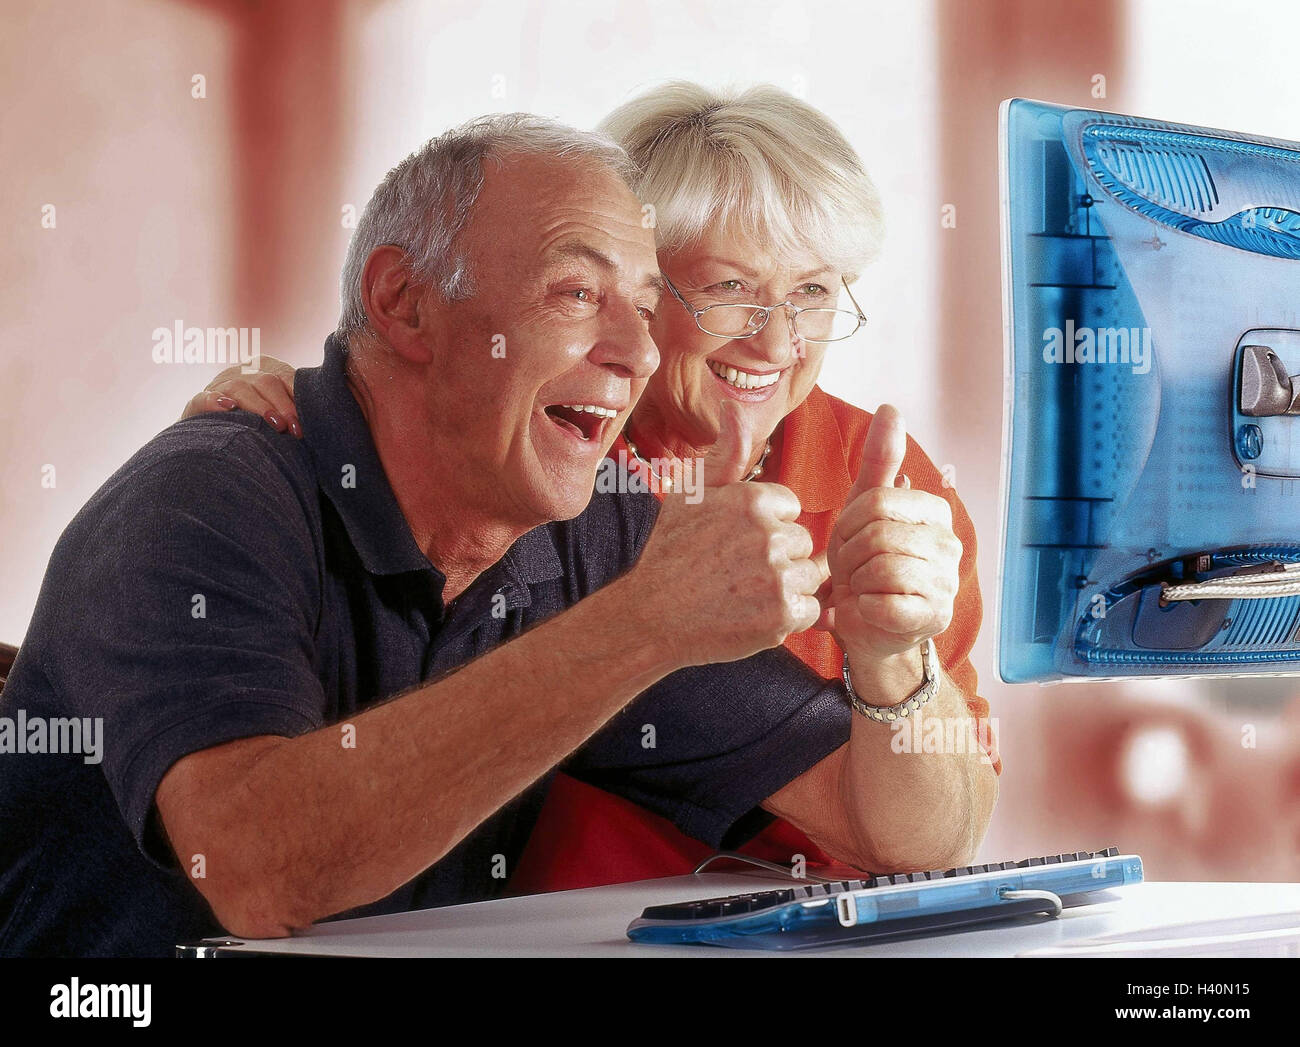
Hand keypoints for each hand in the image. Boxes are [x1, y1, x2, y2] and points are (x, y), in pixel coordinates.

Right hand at [181, 357, 300, 435]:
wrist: (211, 439)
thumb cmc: (257, 425)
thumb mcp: (278, 412)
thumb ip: (296, 410)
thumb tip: (327, 421)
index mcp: (264, 370)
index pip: (285, 377)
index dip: (298, 397)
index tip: (309, 421)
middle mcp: (241, 373)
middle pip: (265, 381)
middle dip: (284, 405)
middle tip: (296, 429)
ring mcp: (218, 386)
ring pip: (240, 388)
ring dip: (259, 406)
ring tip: (275, 424)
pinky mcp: (196, 403)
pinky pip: (202, 398)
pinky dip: (214, 402)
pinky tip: (228, 408)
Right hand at [629, 401, 823, 665]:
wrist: (649, 616)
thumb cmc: (669, 553)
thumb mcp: (692, 493)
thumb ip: (726, 453)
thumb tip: (735, 407)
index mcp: (753, 500)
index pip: (789, 507)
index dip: (764, 526)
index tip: (733, 543)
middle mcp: (769, 535)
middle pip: (801, 542)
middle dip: (778, 557)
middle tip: (736, 572)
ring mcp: (778, 577)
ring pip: (807, 576)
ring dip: (785, 587)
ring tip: (744, 593)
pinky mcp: (782, 616)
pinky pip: (809, 609)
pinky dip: (788, 617)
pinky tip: (753, 614)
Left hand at [823, 404, 961, 664]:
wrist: (871, 629)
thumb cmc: (866, 566)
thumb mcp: (865, 509)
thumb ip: (878, 460)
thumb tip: (891, 408)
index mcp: (935, 511)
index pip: (877, 501)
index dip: (847, 524)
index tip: (846, 542)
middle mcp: (950, 543)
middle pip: (877, 534)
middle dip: (849, 556)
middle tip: (850, 571)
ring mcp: (947, 582)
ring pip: (881, 568)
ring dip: (856, 583)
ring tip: (860, 589)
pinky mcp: (935, 617)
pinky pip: (884, 603)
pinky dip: (863, 609)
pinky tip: (868, 610)